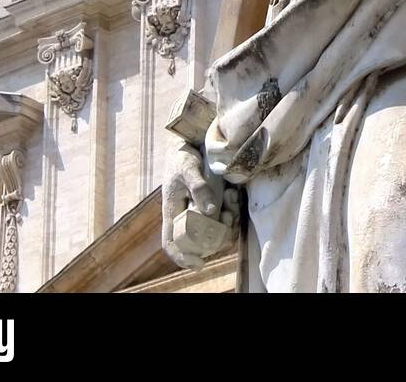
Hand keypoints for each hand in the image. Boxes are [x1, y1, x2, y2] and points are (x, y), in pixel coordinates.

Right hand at [162, 138, 229, 269]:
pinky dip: (233, 211)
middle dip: (217, 237)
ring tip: (232, 199)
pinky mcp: (213, 203)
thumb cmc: (183, 156)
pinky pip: (225, 217)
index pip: (171, 242)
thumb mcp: (187, 169)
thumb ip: (198, 189)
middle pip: (199, 242)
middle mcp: (186, 215)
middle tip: (229, 219)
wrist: (192, 142)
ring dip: (228, 222)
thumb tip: (211, 212)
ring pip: (215, 230)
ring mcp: (200, 210)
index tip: (199, 264)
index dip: (182, 257)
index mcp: (172, 212)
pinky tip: (234, 195)